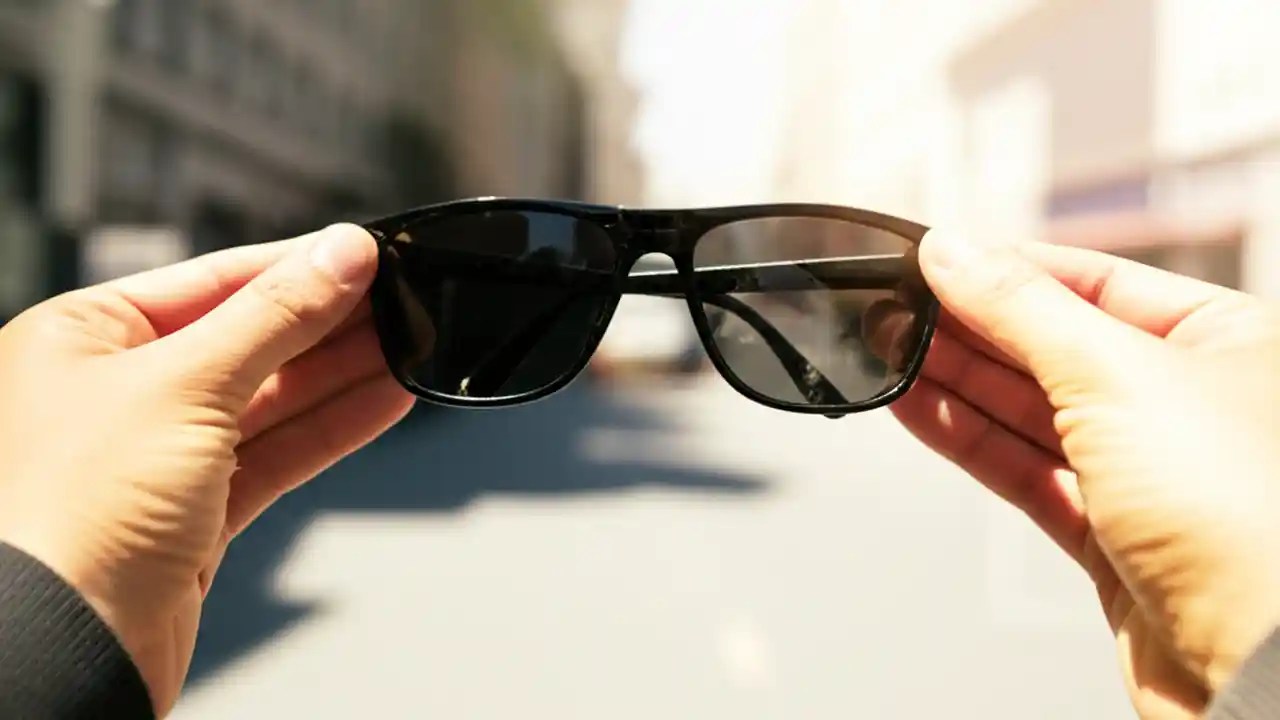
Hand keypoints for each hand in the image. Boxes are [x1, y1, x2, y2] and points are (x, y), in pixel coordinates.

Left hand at [0, 225, 413, 714]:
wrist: (69, 650)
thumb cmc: (71, 520)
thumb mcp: (186, 385)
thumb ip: (275, 316)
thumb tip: (340, 254)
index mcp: (83, 337)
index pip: (212, 280)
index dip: (296, 267)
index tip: (363, 253)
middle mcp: (117, 390)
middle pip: (249, 338)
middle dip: (329, 323)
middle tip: (399, 299)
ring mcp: (159, 453)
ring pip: (271, 398)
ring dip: (343, 375)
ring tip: (409, 345)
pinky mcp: (197, 510)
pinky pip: (277, 451)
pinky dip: (332, 427)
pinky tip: (382, 401)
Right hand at [890, 230, 1279, 719]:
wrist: (1256, 670)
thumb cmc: (1250, 523)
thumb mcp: (1118, 377)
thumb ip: (1022, 309)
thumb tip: (954, 252)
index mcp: (1226, 338)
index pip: (1094, 280)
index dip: (1007, 270)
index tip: (935, 260)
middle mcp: (1190, 401)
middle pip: (1055, 345)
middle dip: (970, 328)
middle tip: (894, 310)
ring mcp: (1148, 471)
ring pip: (1033, 411)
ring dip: (957, 383)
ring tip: (890, 354)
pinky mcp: (1110, 534)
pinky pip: (1027, 469)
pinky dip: (970, 440)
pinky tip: (920, 411)